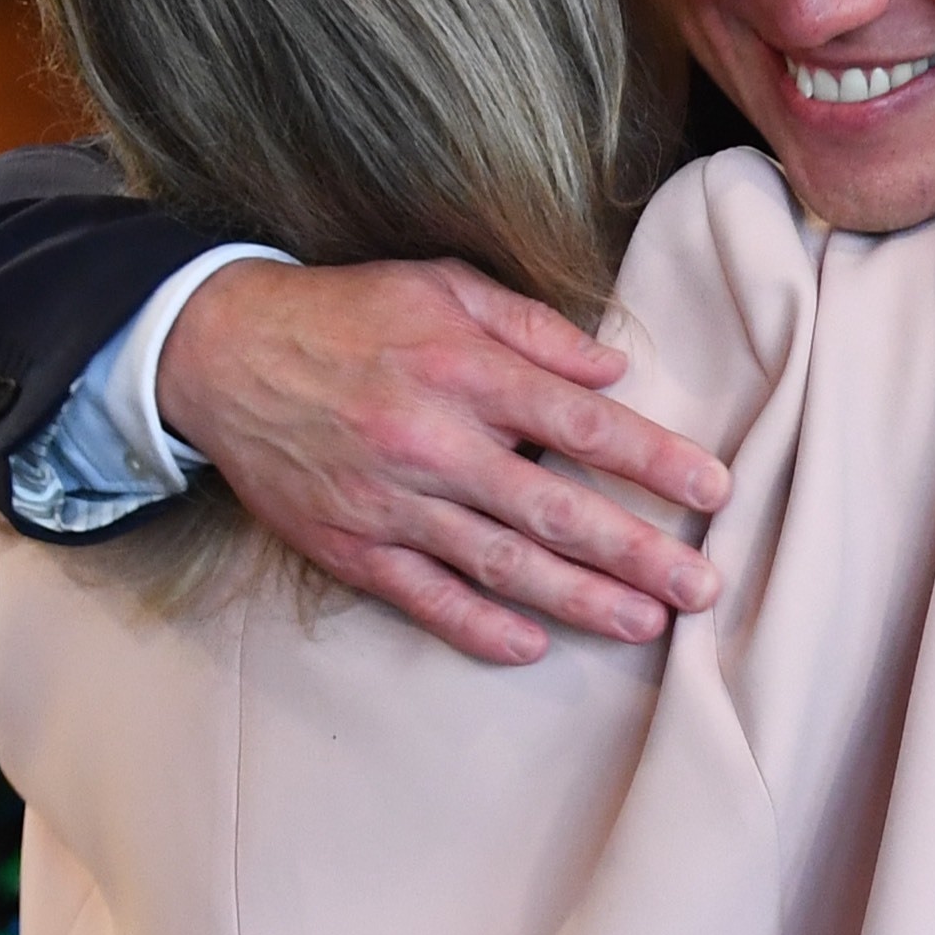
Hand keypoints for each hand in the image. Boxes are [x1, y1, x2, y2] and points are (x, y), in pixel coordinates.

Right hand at [156, 257, 728, 666]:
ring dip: (580, 600)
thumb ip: (533, 328)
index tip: (713, 489)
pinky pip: (425, 598)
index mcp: (463, 370)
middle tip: (702, 586)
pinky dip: (479, 627)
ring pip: (501, 563)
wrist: (220, 354)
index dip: (651, 459)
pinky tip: (534, 646)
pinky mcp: (352, 547)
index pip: (579, 421)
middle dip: (636, 551)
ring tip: (646, 625)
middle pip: (554, 507)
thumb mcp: (442, 288)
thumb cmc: (346, 315)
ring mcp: (390, 503)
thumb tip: (614, 368)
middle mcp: (432, 441)